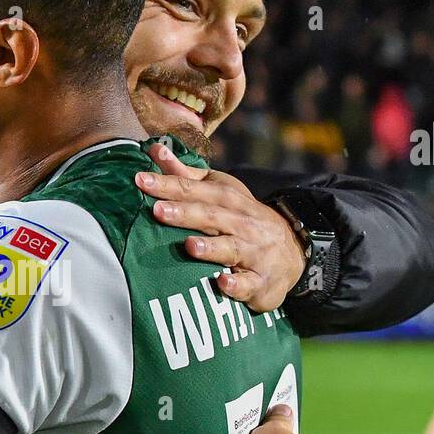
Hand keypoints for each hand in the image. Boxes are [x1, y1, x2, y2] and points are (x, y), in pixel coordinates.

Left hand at [134, 142, 307, 312]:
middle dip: (185, 213)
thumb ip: (186, 175)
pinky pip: (249, 284)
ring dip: (212, 248)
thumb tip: (155, 149)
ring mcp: (254, 252)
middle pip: (212, 216)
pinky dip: (237, 284)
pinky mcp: (261, 282)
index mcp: (229, 199)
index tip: (140, 180)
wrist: (293, 251)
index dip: (169, 184)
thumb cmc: (242, 219)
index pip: (196, 189)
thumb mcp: (220, 193)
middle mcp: (243, 223)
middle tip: (157, 210)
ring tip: (190, 246)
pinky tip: (223, 283)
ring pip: (232, 248)